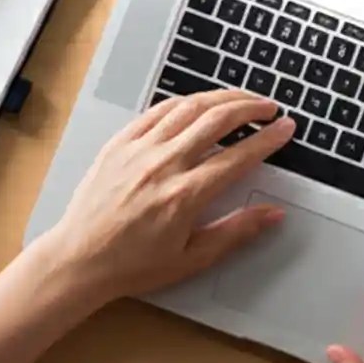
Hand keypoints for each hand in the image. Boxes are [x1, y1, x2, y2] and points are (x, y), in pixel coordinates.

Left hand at [38, 89, 294, 310]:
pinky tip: (198, 102)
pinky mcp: (120, 143)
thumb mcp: (192, 258)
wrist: (78, 260)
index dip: (268, 139)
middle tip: (269, 107)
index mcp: (184, 196)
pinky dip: (184, 101)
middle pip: (217, 120)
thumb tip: (272, 214)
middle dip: (250, 107)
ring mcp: (139, 149)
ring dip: (221, 97)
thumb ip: (236, 231)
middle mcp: (163, 165)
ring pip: (189, 107)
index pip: (238, 156)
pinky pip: (157, 110)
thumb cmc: (132, 265)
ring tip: (241, 99)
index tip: (285, 128)